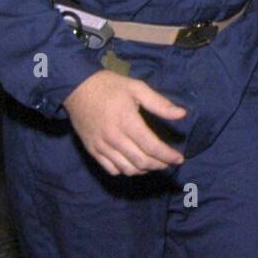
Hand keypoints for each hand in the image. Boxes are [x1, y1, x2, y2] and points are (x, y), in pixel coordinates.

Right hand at [63, 70, 186, 176]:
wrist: (76, 88)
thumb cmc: (109, 86)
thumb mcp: (137, 88)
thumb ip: (160, 103)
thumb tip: (182, 114)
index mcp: (128, 122)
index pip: (152, 147)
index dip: (168, 156)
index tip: (179, 159)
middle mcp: (115, 138)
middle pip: (142, 162)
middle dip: (159, 165)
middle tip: (168, 162)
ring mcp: (102, 146)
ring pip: (127, 169)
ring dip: (144, 170)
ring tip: (153, 164)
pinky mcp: (92, 150)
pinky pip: (111, 169)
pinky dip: (125, 171)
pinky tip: (133, 164)